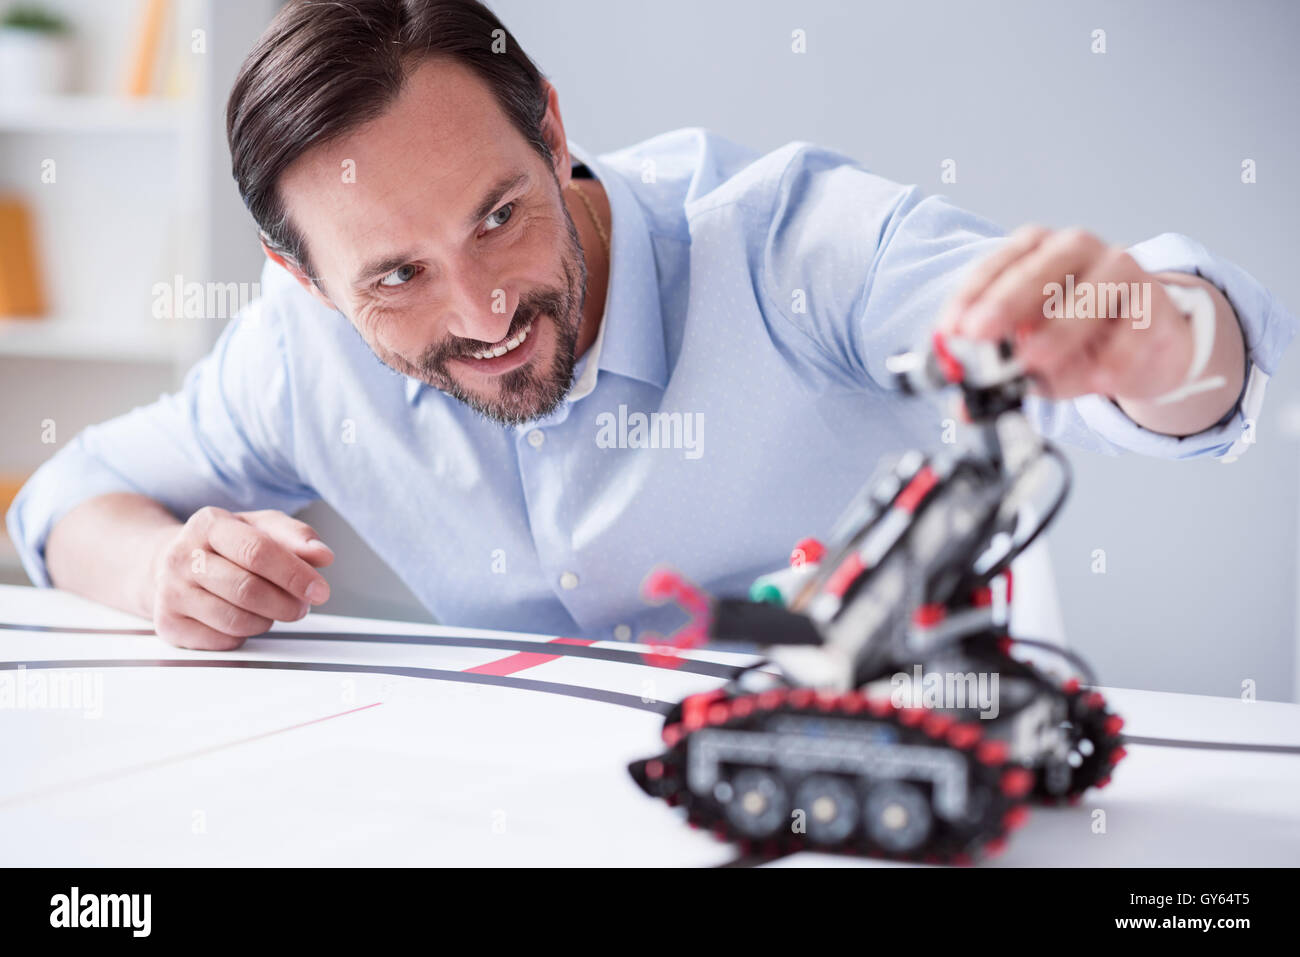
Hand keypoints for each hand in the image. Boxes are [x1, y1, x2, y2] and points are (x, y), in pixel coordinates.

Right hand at [150, 507, 332, 649]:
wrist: (169, 561)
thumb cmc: (225, 544)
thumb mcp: (261, 526)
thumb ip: (296, 536)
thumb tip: (322, 556)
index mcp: (209, 524)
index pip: (257, 551)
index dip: (294, 574)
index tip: (320, 590)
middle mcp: (182, 557)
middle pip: (247, 589)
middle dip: (286, 603)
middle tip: (302, 606)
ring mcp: (170, 592)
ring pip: (236, 620)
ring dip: (268, 620)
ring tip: (273, 608)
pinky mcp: (169, 624)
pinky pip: (223, 640)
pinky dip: (245, 634)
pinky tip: (243, 617)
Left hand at [938, 226, 1194, 400]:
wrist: (1149, 348)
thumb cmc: (1080, 342)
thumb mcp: (1030, 356)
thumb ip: (998, 372)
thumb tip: (963, 406)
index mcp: (1037, 252)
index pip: (998, 264)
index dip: (970, 296)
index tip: (950, 329)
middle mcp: (1079, 251)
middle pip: (1043, 267)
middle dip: (1007, 301)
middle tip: (980, 332)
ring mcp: (1122, 271)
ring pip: (1092, 294)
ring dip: (1059, 329)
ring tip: (1033, 358)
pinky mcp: (1156, 304)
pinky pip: (1136, 328)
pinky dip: (1116, 355)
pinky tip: (1100, 379)